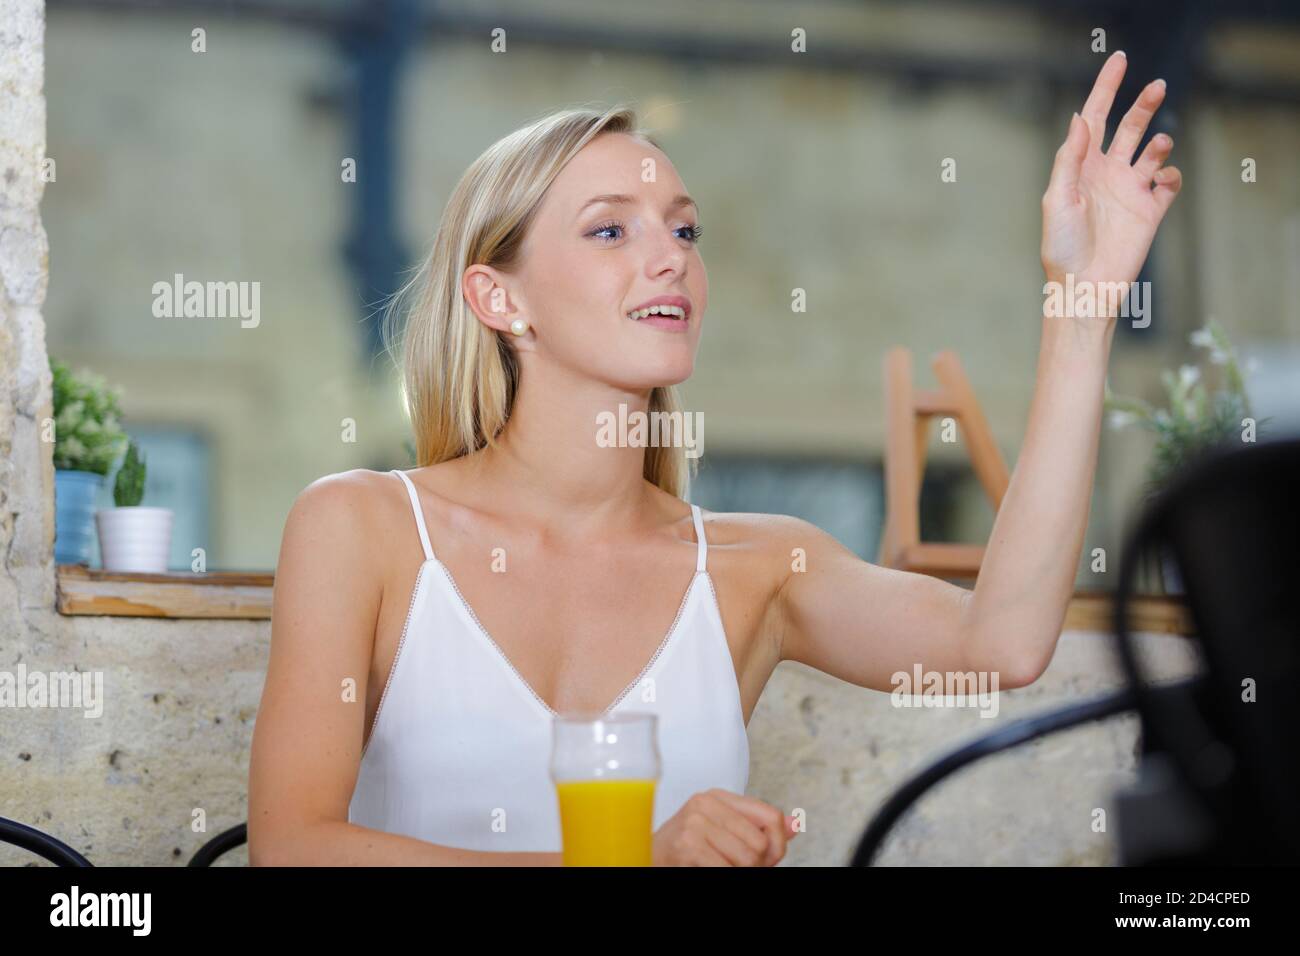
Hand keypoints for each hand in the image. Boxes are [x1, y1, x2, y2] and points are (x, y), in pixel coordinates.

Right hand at [652, 788, 799, 865]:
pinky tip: (711, 870)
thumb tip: (795, 824)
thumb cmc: (688, 850)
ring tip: (722, 867)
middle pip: (760, 843)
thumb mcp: (726, 832)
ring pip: (747, 859)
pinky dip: (725, 876)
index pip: (771, 816)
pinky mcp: (687, 845)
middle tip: (735, 867)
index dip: (776, 845)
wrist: (650, 858)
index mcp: (719, 796)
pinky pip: (726, 869)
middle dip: (756, 865)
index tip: (765, 859)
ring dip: (740, 873)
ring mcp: (695, 823)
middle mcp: (706, 803)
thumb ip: (761, 828)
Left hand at [1040, 51, 1181, 314]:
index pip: (1096, 118)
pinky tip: (1162, 180)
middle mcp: (1106, 173)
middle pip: (1129, 126)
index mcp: (1080, 167)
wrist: (1083, 287)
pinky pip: (1168, 182)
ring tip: (1158, 144)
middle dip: (1143, 104)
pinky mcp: (1150, 210)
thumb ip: (1069, 158)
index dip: (1106, 88)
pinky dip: (1170, 174)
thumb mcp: (1057, 199)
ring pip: (1152, 150)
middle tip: (1158, 86)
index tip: (1120, 60)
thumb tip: (1081, 117)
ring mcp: (1129, 190)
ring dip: (1158, 140)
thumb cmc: (1061, 247)